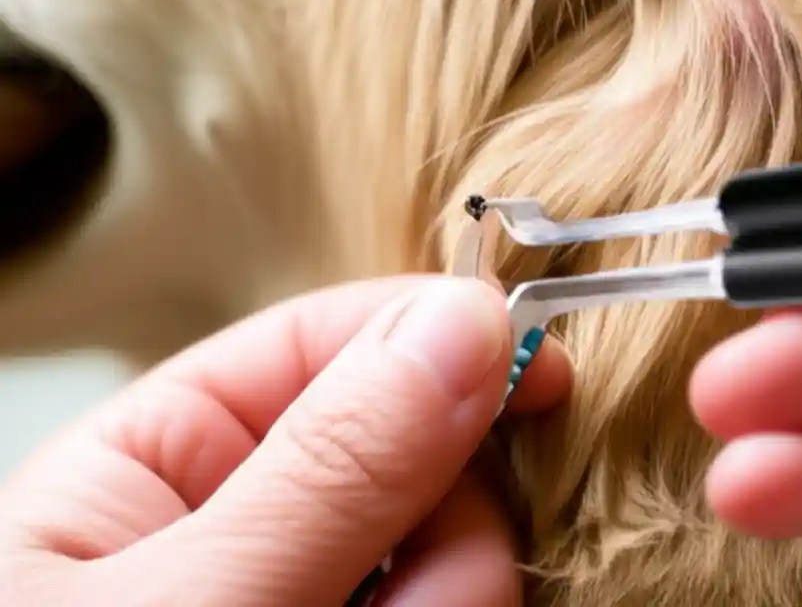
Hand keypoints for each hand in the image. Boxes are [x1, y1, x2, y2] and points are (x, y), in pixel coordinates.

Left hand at [0, 276, 570, 605]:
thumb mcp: (195, 597)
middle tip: (405, 600)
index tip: (538, 363)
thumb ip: (331, 469)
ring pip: (457, 547)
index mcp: (160, 460)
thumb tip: (465, 323)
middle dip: (443, 526)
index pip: (322, 345)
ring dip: (450, 597)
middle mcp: (250, 521)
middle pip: (418, 456)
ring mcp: (323, 586)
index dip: (435, 338)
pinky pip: (457, 599)